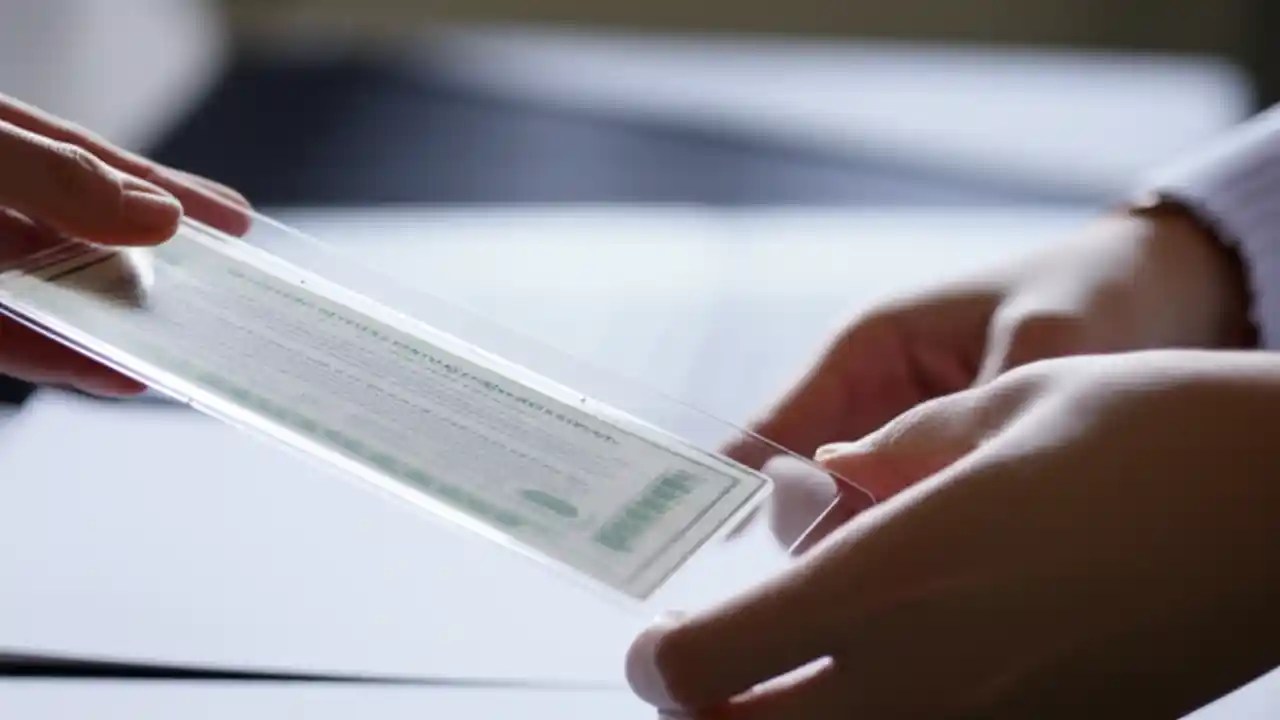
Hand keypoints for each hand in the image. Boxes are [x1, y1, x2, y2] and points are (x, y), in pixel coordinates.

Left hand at [0, 94, 250, 396]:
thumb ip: (57, 176)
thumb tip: (161, 217)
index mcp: (1, 145)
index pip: (96, 165)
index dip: (170, 193)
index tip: (237, 221)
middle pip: (87, 237)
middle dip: (160, 269)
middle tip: (229, 299)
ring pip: (54, 295)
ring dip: (119, 326)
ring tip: (180, 350)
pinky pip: (9, 341)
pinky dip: (61, 359)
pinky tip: (112, 373)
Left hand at [629, 350, 1279, 717]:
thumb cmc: (1159, 430)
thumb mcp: (1007, 408)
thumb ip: (895, 458)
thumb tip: (833, 477)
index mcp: (893, 575)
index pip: (711, 662)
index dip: (663, 660)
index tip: (659, 637)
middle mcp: (926, 674)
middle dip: (710, 713)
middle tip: (711, 663)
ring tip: (790, 666)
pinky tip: (894, 672)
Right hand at [725, 208, 1252, 545]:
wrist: (1168, 285)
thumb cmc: (1089, 290)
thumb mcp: (1036, 345)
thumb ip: (968, 424)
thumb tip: (901, 509)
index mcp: (865, 351)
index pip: (770, 433)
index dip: (736, 494)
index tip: (716, 559)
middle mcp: (871, 401)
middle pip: (804, 494)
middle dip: (819, 544)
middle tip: (847, 598)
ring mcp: (907, 442)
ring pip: (855, 519)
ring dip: (873, 553)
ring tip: (904, 590)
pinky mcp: (946, 473)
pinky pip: (907, 525)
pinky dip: (914, 555)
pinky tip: (938, 581)